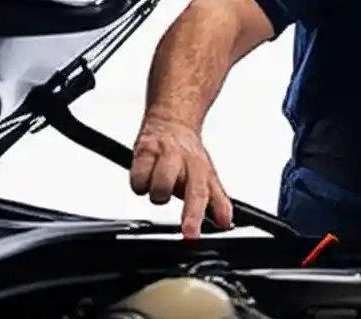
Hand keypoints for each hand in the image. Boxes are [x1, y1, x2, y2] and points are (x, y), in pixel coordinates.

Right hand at [129, 113, 232, 238]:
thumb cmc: (190, 155)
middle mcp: (181, 162)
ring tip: (159, 185)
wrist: (172, 123)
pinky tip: (146, 176)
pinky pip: (135, 178)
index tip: (190, 237)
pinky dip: (139, 183)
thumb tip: (225, 222)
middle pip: (168, 186)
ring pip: (150, 184)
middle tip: (166, 194)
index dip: (194, 218)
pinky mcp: (142, 150)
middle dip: (163, 195)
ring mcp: (161, 155)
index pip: (200, 196)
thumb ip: (217, 202)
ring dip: (154, 191)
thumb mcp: (209, 177)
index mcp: (200, 171)